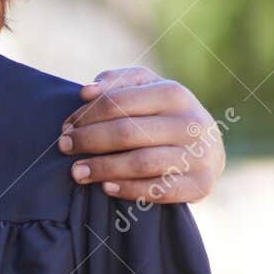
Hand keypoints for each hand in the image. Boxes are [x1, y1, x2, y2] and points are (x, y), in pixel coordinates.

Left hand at [59, 66, 224, 202]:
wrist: (208, 149)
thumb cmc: (165, 115)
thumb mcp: (148, 89)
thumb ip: (118, 83)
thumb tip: (87, 91)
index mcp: (175, 94)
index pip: (119, 101)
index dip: (87, 114)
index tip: (67, 126)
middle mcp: (190, 123)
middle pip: (127, 132)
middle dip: (89, 140)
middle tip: (64, 147)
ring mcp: (198, 156)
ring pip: (141, 163)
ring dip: (103, 168)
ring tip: (77, 173)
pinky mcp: (199, 185)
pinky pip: (158, 191)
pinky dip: (129, 189)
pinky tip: (105, 187)